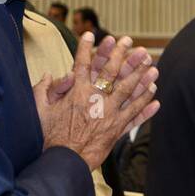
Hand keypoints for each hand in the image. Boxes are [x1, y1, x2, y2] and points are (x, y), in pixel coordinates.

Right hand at [38, 32, 159, 170]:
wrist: (64, 161)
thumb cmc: (49, 138)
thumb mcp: (39, 111)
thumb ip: (42, 90)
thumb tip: (48, 74)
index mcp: (77, 93)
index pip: (82, 64)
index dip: (86, 48)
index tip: (91, 34)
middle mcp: (96, 100)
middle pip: (112, 72)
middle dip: (122, 55)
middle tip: (131, 42)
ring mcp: (110, 114)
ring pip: (130, 91)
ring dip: (142, 77)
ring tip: (152, 65)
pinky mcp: (117, 130)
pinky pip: (135, 116)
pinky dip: (146, 106)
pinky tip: (156, 96)